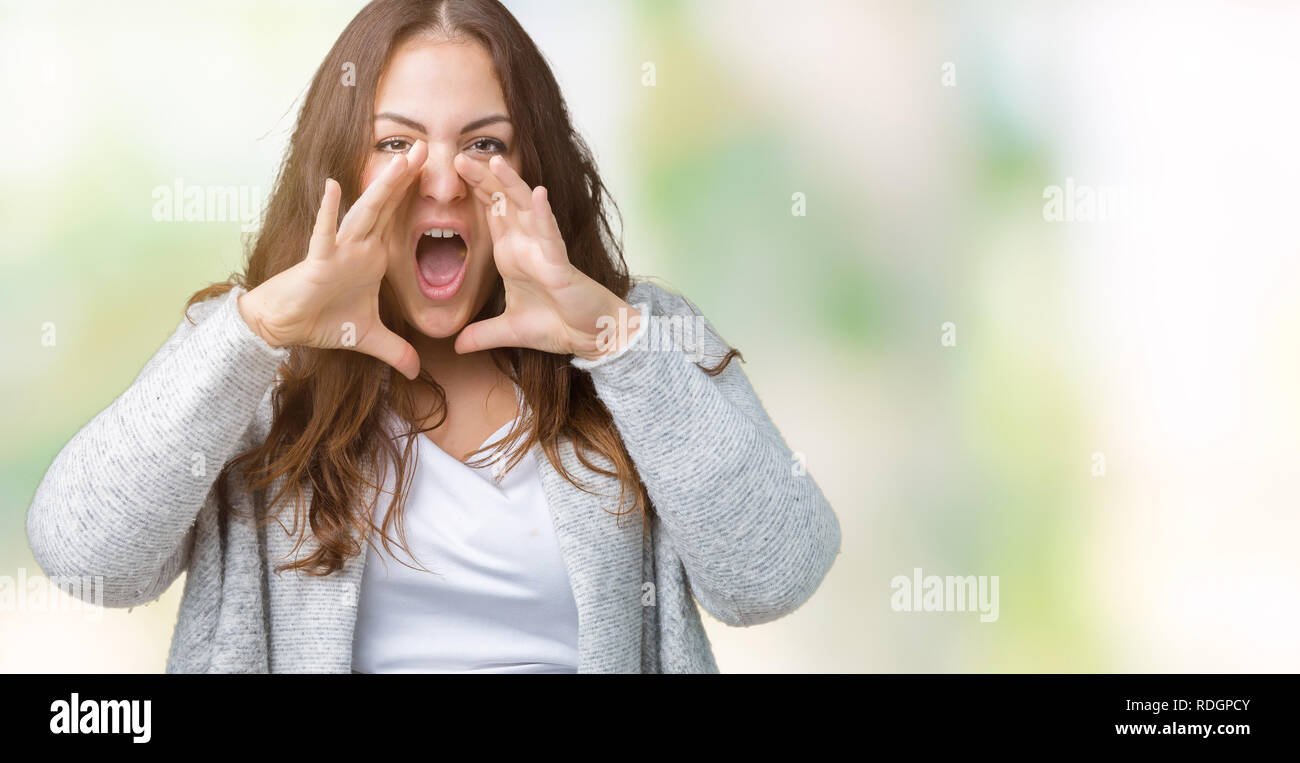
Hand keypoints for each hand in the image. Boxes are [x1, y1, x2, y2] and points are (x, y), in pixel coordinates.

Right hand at [238, 141, 427, 379]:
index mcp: (372, 255)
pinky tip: (333, 188)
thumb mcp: (369, 338)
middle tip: (424, 146)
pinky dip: (328, 213)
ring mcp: (337, 251)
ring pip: (362, 213)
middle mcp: (357, 246)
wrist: (285, 327)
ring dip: (380, 188)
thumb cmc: (322, 320)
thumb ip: (396, 351)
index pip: (397, 220)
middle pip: (385, 206)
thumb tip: (417, 371)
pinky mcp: (317, 262)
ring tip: (398, 160)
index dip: (414, 196)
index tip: (436, 173)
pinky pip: (324, 235)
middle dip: (404, 178)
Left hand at [451, 153, 640, 359]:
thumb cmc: (558, 325)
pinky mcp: (560, 264)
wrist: (591, 338)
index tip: (451, 171)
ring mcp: (544, 251)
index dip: (475, 192)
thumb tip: (456, 347)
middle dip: (483, 180)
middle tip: (459, 157)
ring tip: (495, 160)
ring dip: (511, 185)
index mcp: (512, 255)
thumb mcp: (509, 331)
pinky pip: (550, 235)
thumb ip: (482, 334)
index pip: (491, 215)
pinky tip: (536, 194)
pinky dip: (542, 215)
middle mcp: (527, 246)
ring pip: (526, 210)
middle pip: (503, 204)